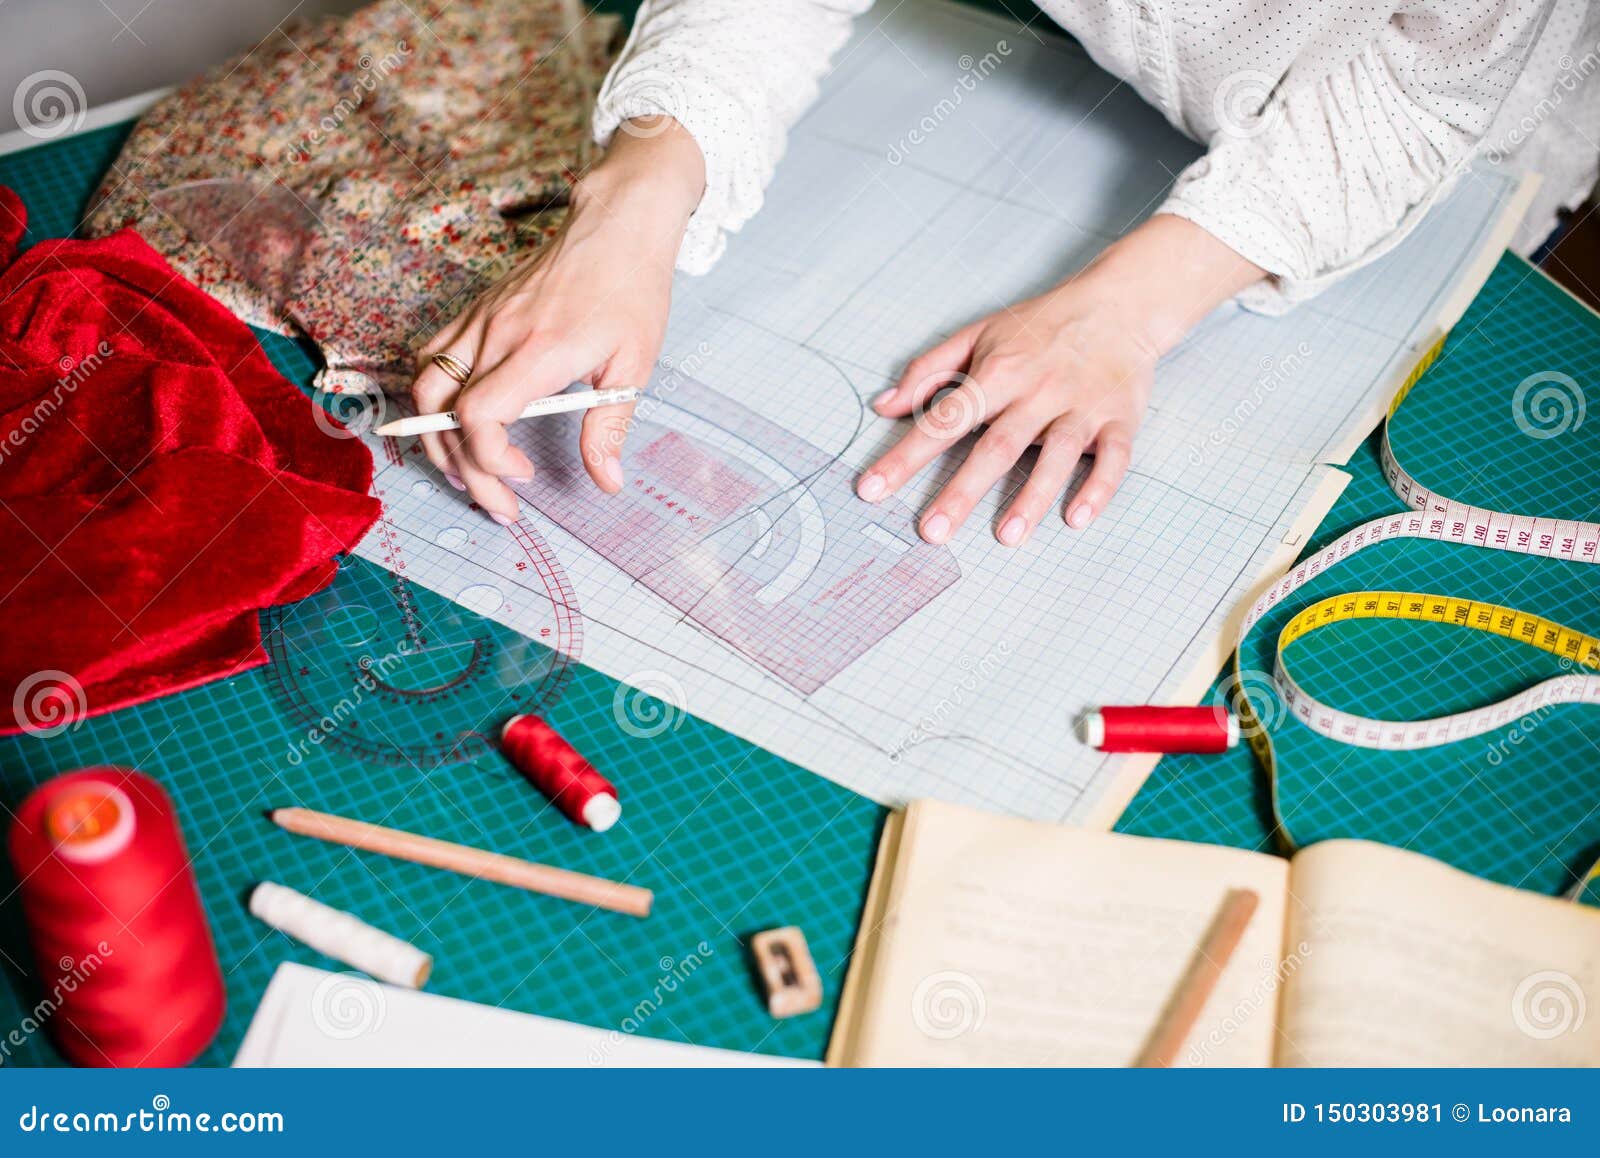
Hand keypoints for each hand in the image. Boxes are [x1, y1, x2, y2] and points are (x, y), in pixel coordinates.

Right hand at [411, 119, 704, 523]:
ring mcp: (480, 320)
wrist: (617, 226)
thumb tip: (606, 481)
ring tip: (469, 472)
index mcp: (539, 349)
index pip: (479, 414)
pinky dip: (432, 399)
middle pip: (445, 414)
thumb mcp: (635, 366)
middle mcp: (498, 333)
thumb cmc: (630, 290)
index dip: (489, 458)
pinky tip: (456, 423)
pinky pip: (430, 360)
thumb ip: (610, 427)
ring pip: (425, 387)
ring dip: (436, 438)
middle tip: (500, 503)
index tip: (522, 476)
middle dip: (466, 469)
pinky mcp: (475, 312)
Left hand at [857, 214, 1264, 546]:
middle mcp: (1039, 390)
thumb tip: (884, 405)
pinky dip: (1098, 488)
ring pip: (1057, 455)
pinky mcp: (1120, 419)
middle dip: (962, 491)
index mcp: (999, 371)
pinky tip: (1076, 518)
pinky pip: (1113, 458)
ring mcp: (1082, 406)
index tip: (873, 489)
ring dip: (1032, 497)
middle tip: (933, 532)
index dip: (906, 455)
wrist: (1121, 302)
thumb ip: (929, 369)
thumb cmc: (1042, 324)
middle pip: (998, 446)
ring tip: (1006, 537)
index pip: (944, 419)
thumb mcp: (978, 333)